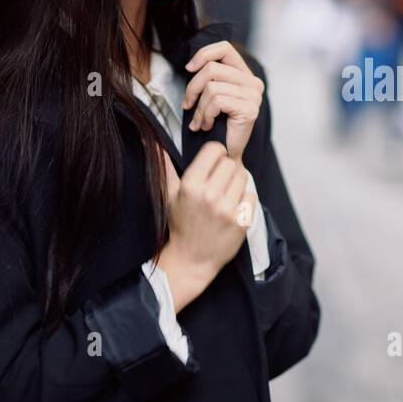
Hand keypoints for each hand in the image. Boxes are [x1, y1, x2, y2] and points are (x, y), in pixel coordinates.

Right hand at [157, 141, 250, 311]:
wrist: (191, 260)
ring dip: (236, 184)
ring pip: (243, 177)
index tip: (213, 163)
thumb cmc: (181, 225)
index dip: (216, 154)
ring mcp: (227, 210)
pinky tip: (231, 209)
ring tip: (224, 196)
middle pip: (231, 163)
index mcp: (191, 185)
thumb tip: (152, 141)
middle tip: (218, 183)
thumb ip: (165, 166)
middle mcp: (210, 196)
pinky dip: (244, 200)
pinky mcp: (242, 222)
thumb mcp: (169, 195)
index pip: (215, 150)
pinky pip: (251, 196)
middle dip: (226, 170)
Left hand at [181, 40, 263, 162]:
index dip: (203, 54)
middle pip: (212, 68)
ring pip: (212, 87)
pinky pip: (217, 101)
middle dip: (192, 87)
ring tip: (199, 121)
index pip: (225, 48)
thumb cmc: (216, 126)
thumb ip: (210, 77)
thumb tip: (191, 65)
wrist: (225, 154)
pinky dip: (204, 115)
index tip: (189, 68)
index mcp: (245, 75)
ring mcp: (253, 96)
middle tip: (187, 106)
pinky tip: (206, 126)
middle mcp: (253, 83)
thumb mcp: (212, 95)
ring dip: (198, 107)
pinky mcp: (250, 109)